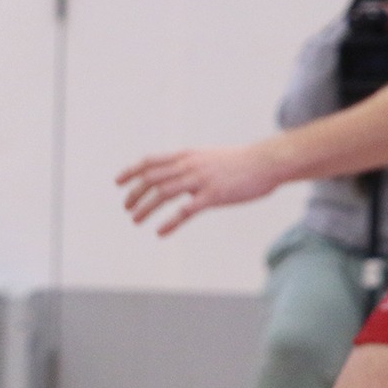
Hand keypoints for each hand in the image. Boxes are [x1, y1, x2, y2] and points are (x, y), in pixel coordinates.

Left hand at [117, 145, 282, 235]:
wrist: (268, 162)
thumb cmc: (240, 162)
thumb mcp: (209, 157)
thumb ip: (191, 164)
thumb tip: (176, 173)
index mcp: (187, 156)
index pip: (151, 161)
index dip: (132, 171)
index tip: (119, 182)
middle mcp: (190, 166)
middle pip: (152, 178)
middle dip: (135, 193)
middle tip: (127, 208)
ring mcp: (201, 180)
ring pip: (163, 193)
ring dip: (146, 208)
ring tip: (136, 220)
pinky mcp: (214, 195)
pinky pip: (186, 211)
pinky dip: (171, 222)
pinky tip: (161, 232)